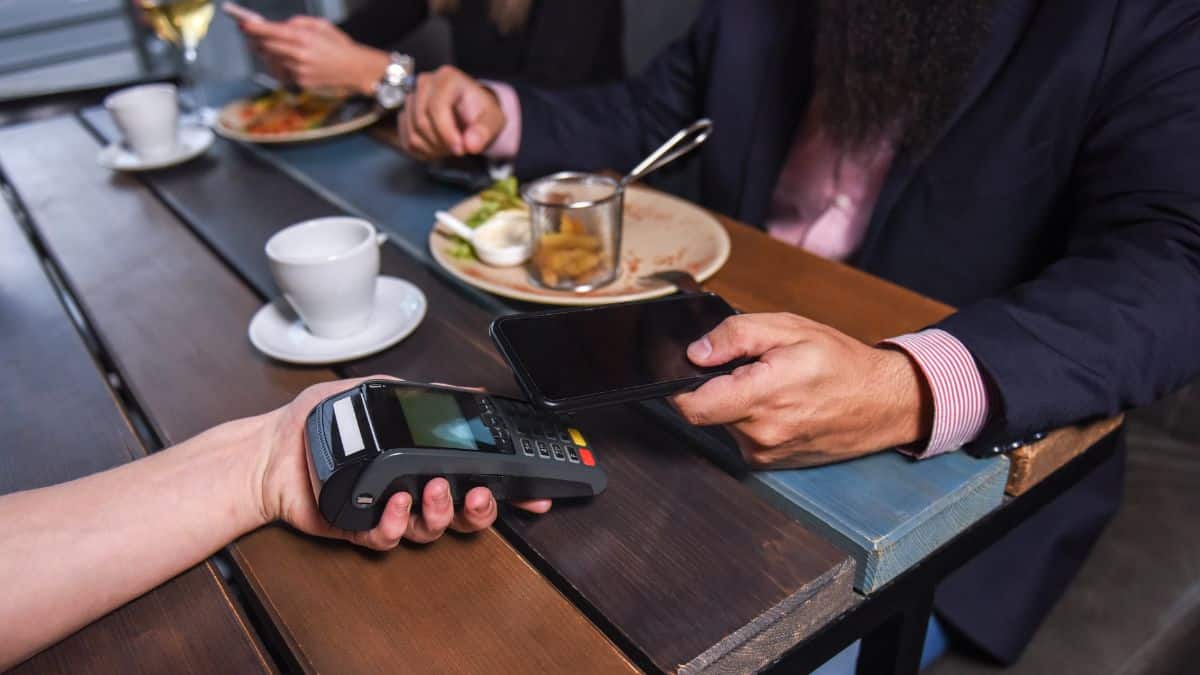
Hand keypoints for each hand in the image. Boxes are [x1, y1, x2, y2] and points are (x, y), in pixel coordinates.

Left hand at [236, 16, 388, 95]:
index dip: (255, 28)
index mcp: (304, 38)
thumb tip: (280, 26)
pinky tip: (284, 60)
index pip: (272, 32)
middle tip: (249, 34)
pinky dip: (279, 65)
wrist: (356, 70)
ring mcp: (299, 71)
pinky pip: (281, 72)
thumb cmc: (340, 46)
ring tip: (266, 46)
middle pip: (267, 47)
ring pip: (271, 60)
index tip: (243, 24)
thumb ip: (299, 23)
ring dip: (266, 53)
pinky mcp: (301, 83)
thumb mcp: (322, 25)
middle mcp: (299, 55)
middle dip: (256, 40)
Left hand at [253, 376, 550, 550]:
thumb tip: (467, 389)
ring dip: (441, 513)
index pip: (477, 478)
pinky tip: (395, 504)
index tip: (533, 493)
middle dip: (482, 509)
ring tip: (434, 490)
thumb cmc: (320, 423)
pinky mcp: (362, 530)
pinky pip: (389, 538)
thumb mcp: (380, 393)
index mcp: (424, 461)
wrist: (272, 447)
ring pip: (433, 529)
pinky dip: (396, 524)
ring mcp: (390, 513)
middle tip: (480, 493)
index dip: (509, 490)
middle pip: (464, 514)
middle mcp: (414, 491)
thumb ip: (425, 395)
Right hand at [399, 65, 506, 159]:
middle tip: (459, 149)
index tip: (461, 150)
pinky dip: (424, 152)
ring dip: (433, 149)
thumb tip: (470, 145)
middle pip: (422, 122)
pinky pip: (407, 142)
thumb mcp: (493, 120)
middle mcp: (425, 83)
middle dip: (441, 143)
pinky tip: (439, 147)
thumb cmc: (482, 114)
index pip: (437, 107)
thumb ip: (484, 131)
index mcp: (447, 78)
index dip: (446, 133)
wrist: (471, 114)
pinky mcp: (405, 116)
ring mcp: (411, 99)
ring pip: (413, 134)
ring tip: (450, 146)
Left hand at [671, 314, 932, 467]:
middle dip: (718, 386)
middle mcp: (761, 434)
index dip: (680, 386)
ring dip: (736, 403)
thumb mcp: (788, 329)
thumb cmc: (841, 363)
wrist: (883, 403)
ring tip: (773, 384)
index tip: (689, 370)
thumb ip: (736, 335)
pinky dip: (752, 419)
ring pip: (725, 424)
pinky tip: (781, 404)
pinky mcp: (771, 462)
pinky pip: (743, 437)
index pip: (692, 406)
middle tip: (751, 367)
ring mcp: (766, 453)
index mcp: (763, 397)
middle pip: (707, 411)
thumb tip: (697, 352)